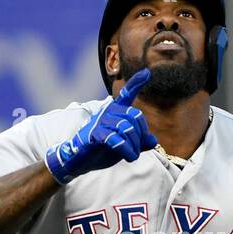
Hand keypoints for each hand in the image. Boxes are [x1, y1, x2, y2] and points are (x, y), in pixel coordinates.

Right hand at [44, 69, 157, 183]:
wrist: (79, 161)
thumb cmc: (102, 150)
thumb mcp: (125, 145)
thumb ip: (140, 142)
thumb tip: (153, 140)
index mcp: (115, 111)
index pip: (127, 94)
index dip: (136, 83)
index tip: (147, 73)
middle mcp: (108, 112)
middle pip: (135, 117)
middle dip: (141, 136)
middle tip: (137, 149)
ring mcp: (101, 122)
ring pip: (127, 128)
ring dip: (134, 146)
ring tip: (132, 156)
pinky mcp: (95, 134)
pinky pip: (116, 139)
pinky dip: (127, 150)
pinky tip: (129, 157)